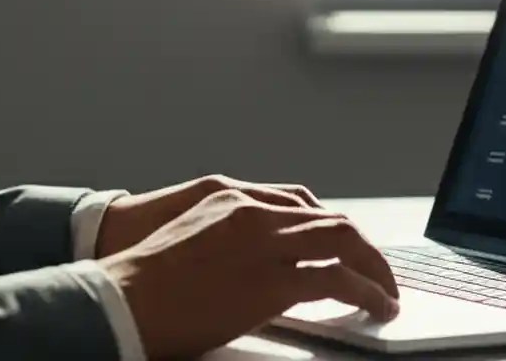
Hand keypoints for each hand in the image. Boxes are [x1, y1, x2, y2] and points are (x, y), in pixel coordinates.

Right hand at [99, 189, 399, 359]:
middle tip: (378, 269)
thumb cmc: (142, 281)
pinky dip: (367, 292)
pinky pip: (337, 282)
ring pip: (343, 242)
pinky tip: (377, 306)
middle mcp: (255, 213)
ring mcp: (266, 245)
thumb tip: (252, 263)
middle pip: (330, 218)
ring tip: (386, 290)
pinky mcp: (272, 283)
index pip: (300, 202)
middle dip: (362, 245)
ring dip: (374, 266)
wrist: (119, 302)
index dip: (330, 226)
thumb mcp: (188, 238)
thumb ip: (227, 238)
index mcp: (232, 198)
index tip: (344, 246)